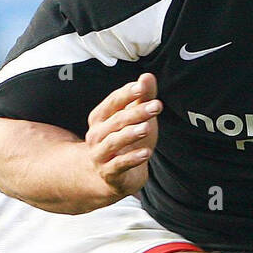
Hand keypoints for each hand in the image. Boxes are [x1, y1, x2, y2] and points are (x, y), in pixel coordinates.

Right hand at [84, 73, 161, 198]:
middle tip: (156, 106)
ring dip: (131, 134)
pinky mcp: (109, 173)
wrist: (112, 176)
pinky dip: (132, 159)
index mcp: (100, 118)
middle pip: (117, 121)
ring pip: (115, 142)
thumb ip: (142, 98)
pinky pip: (120, 164)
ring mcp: (100, 154)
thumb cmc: (125, 142)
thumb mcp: (136, 118)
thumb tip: (147, 76)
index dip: (127, 94)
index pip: (113, 102)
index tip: (142, 86)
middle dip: (137, 112)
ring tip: (147, 127)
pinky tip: (146, 153)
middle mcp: (96, 135)